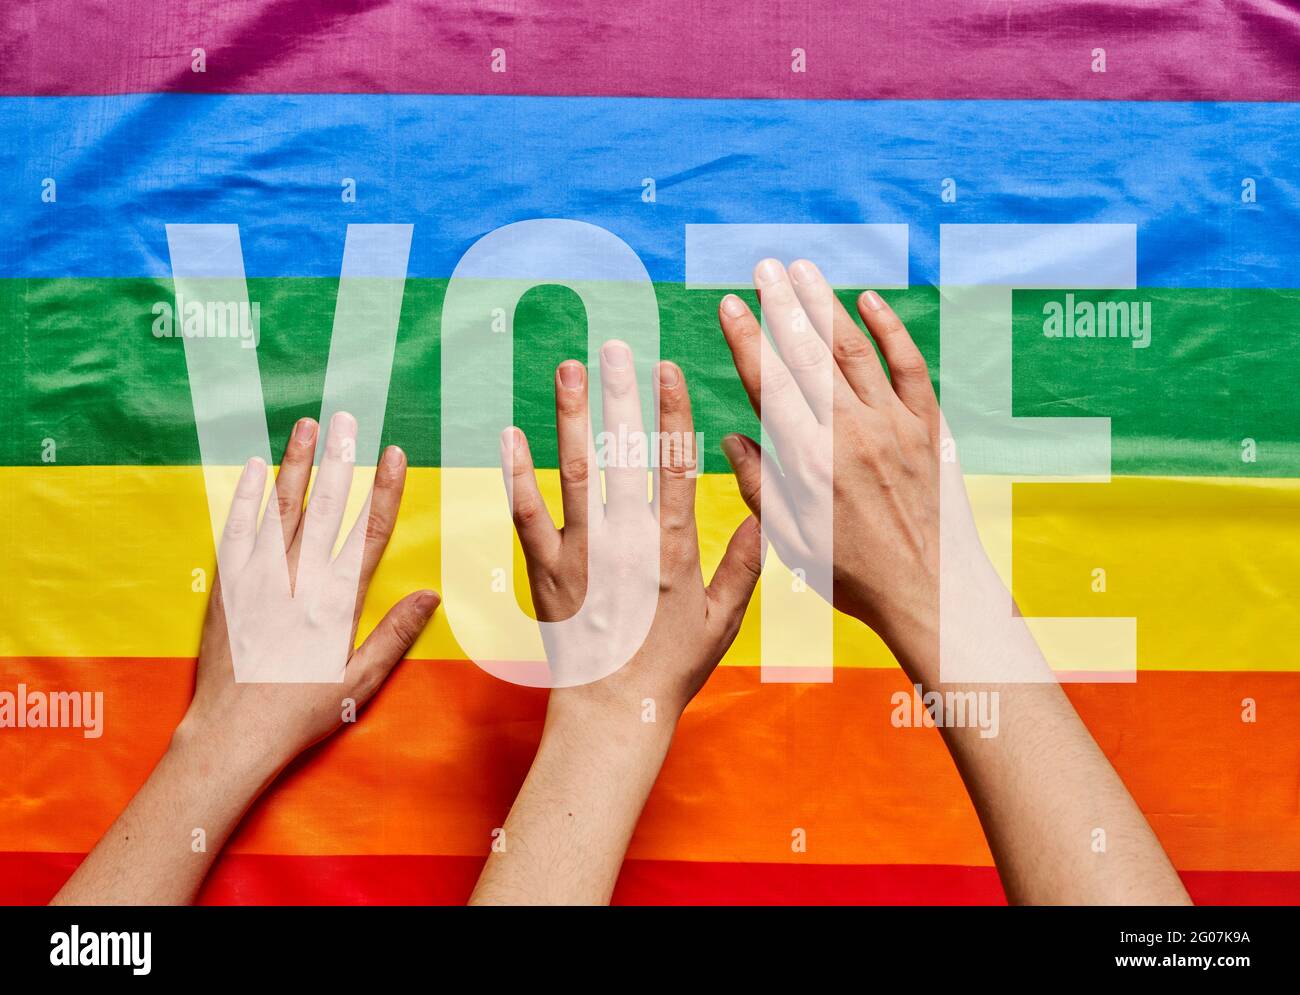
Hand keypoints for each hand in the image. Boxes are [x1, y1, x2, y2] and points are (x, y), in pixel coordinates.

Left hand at [53, 414, 437, 904]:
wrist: (231, 735)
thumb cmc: (300, 713)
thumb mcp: (360, 683)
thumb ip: (394, 634)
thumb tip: (431, 594)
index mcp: (336, 603)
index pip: (367, 533)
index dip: (384, 491)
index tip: (395, 455)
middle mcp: (298, 582)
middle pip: (325, 508)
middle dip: (341, 460)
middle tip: (349, 419)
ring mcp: (258, 580)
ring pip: (281, 510)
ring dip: (295, 465)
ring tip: (307, 427)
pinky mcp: (226, 588)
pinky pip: (237, 532)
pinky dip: (245, 499)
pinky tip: (254, 470)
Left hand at [471, 344, 762, 903]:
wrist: (613, 711)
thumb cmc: (671, 668)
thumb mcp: (723, 620)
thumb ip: (745, 565)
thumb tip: (766, 516)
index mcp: (673, 547)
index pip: (676, 465)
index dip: (672, 413)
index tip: (668, 370)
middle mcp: (627, 541)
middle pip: (623, 453)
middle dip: (619, 395)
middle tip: (615, 347)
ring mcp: (581, 553)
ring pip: (575, 471)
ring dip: (571, 416)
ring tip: (568, 368)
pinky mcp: (544, 571)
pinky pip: (526, 514)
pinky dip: (516, 474)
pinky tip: (509, 435)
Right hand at [716, 258, 990, 675]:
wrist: (932, 595)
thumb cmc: (853, 576)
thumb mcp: (792, 542)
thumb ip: (760, 486)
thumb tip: (733, 438)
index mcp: (809, 463)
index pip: (770, 384)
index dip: (746, 339)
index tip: (727, 305)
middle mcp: (851, 435)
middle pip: (809, 355)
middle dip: (781, 305)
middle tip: (762, 267)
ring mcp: (896, 427)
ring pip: (855, 351)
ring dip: (826, 306)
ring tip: (802, 271)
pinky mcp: (930, 429)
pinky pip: (910, 368)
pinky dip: (890, 331)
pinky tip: (868, 302)